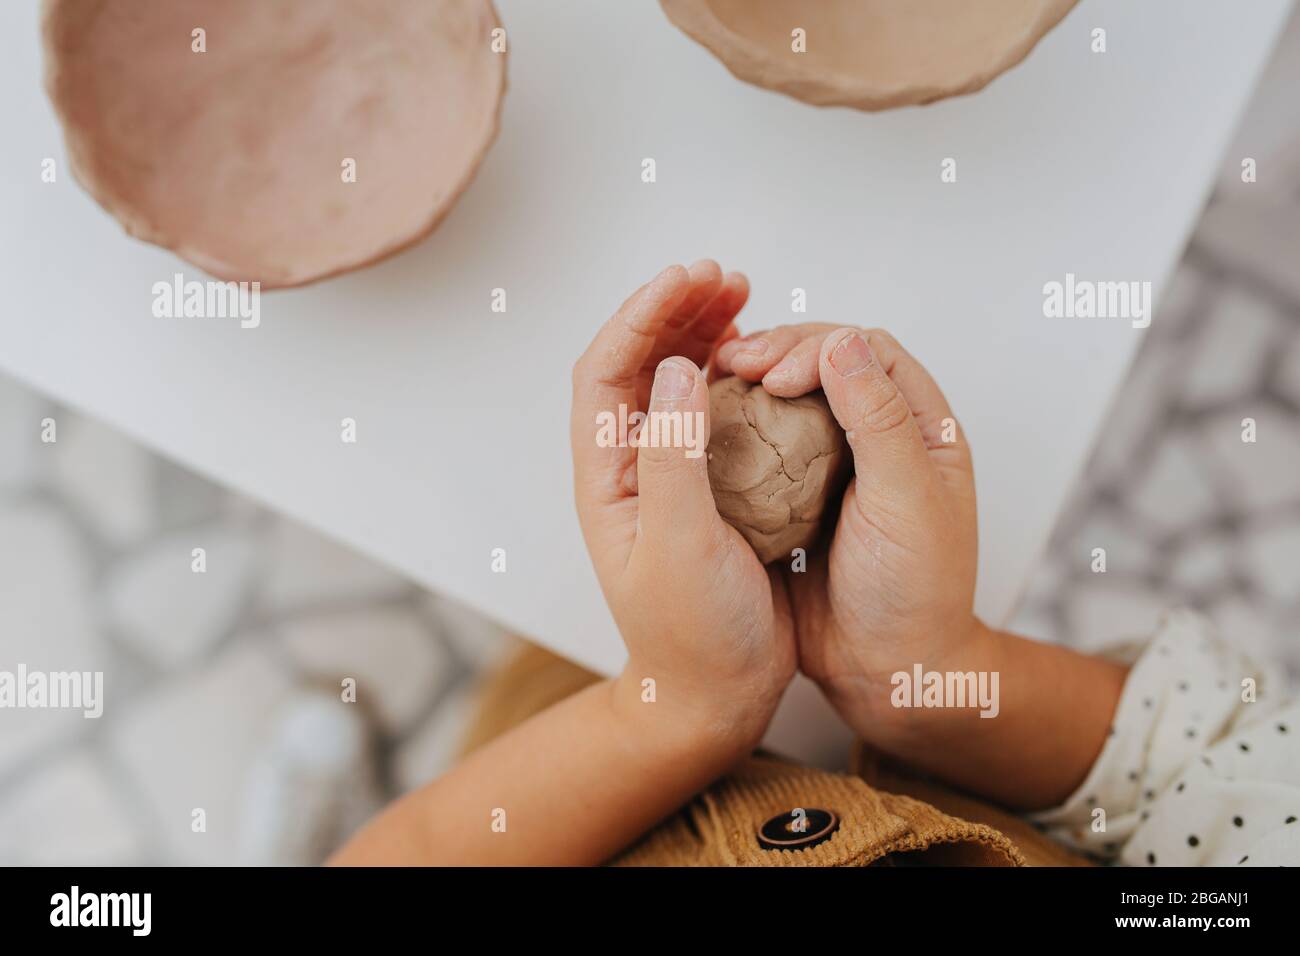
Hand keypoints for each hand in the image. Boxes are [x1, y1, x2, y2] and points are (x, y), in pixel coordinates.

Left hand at [571, 262, 796, 758]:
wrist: (716, 695)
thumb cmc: (693, 635)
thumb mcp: (680, 544)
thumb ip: (674, 455)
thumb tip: (674, 370)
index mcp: (608, 477)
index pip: (606, 373)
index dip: (642, 316)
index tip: (689, 278)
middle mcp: (632, 466)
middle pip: (637, 364)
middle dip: (674, 310)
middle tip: (723, 276)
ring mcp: (670, 473)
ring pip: (673, 380)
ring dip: (700, 332)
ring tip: (741, 296)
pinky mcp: (710, 485)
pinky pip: (712, 411)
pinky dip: (731, 374)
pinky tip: (756, 357)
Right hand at [714, 324, 979, 744]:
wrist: (888, 672)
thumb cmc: (915, 594)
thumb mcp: (906, 502)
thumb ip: (879, 421)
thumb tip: (844, 341)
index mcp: (921, 430)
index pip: (871, 354)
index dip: (820, 348)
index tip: (777, 375)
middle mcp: (879, 438)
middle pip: (826, 364)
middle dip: (778, 353)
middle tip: (734, 364)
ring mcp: (834, 467)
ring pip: (790, 400)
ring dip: (752, 384)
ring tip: (715, 381)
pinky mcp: (795, 498)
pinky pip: (763, 446)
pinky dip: (736, 428)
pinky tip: (706, 425)